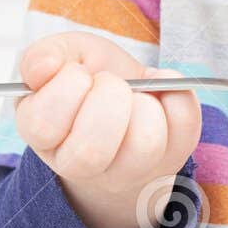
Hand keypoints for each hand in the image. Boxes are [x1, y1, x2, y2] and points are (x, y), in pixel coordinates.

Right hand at [15, 31, 202, 227]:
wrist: (126, 102)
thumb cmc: (90, 79)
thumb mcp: (63, 57)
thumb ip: (46, 54)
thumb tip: (44, 67)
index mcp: (42, 136)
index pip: (45, 123)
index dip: (70, 85)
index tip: (80, 74)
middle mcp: (78, 166)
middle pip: (92, 149)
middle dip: (110, 97)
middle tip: (112, 84)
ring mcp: (127, 173)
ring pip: (144, 145)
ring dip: (146, 102)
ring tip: (137, 94)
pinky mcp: (170, 162)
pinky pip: (185, 127)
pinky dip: (178, 95)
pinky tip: (162, 93)